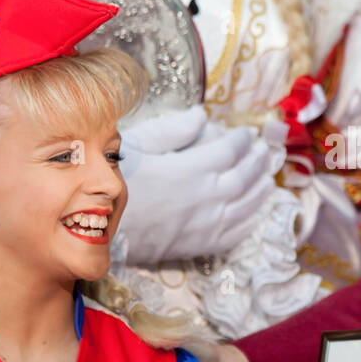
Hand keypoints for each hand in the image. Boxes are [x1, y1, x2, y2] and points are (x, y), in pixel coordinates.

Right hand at [117, 107, 275, 262]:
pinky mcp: (199, 245)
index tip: (247, 133)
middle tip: (265, 152)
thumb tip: (203, 116)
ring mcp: (206, 225)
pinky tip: (254, 215)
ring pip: (246, 206)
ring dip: (261, 191)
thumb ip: (175, 129)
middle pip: (245, 177)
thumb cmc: (110, 181)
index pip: (230, 151)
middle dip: (258, 162)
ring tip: (268, 179)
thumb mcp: (138, 144)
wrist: (93, 228)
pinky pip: (234, 234)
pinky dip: (249, 222)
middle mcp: (206, 197)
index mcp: (192, 169)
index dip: (242, 141)